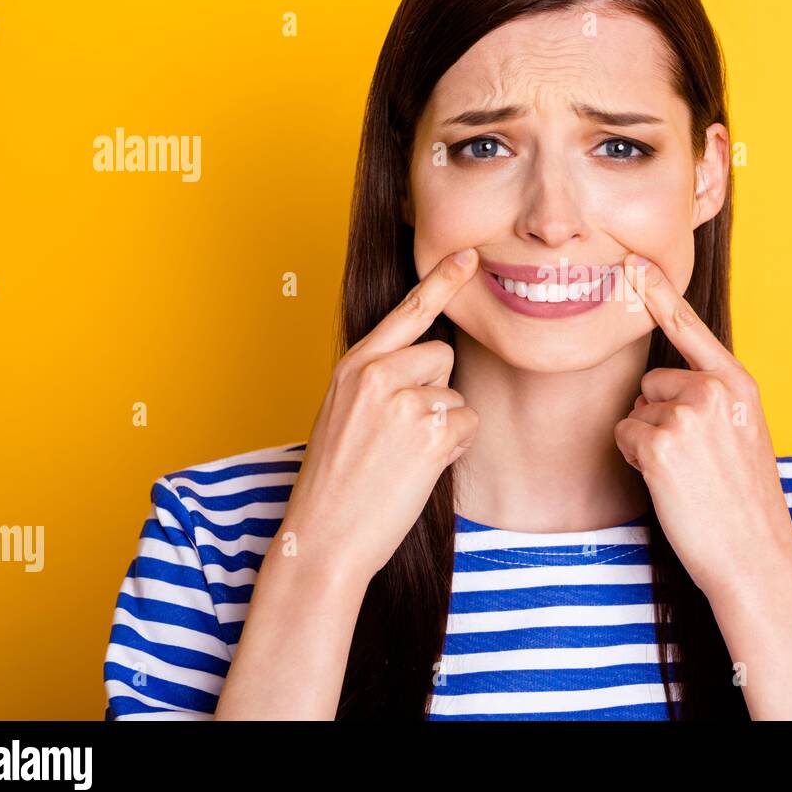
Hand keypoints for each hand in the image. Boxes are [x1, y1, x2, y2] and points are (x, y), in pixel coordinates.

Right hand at [281, 247, 480, 583]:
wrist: (323, 538)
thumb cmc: (335, 483)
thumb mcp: (343, 413)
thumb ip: (377, 381)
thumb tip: (426, 365)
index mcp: (353, 365)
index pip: (406, 311)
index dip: (441, 280)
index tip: (468, 254)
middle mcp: (377, 374)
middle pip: (442, 356)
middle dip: (435, 392)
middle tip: (399, 436)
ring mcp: (403, 401)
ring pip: (455, 396)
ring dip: (442, 427)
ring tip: (402, 458)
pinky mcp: (429, 432)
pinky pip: (466, 426)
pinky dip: (451, 450)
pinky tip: (417, 470)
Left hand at [613, 253, 791, 599]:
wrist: (755, 556)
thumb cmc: (744, 503)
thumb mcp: (742, 435)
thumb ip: (712, 400)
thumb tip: (659, 387)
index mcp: (738, 384)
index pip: (690, 328)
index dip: (658, 293)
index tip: (634, 262)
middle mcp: (714, 389)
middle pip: (652, 382)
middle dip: (658, 416)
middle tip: (694, 463)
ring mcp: (687, 414)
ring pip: (637, 411)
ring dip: (647, 443)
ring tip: (687, 477)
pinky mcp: (659, 443)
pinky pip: (625, 436)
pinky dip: (636, 461)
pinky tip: (669, 484)